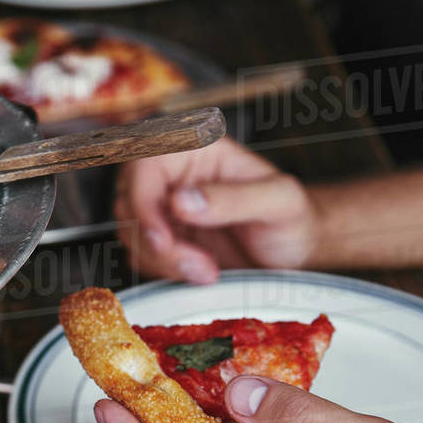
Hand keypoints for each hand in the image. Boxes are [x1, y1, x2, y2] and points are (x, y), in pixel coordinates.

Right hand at [113, 139, 319, 283]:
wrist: (293, 253)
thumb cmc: (292, 218)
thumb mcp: (278, 202)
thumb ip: (235, 198)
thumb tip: (183, 201)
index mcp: (197, 148)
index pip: (145, 161)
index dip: (144, 201)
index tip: (163, 239)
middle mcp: (173, 174)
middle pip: (130, 202)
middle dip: (159, 243)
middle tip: (201, 266)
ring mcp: (163, 208)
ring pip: (130, 232)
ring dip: (163, 261)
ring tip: (208, 272)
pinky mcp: (162, 238)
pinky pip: (140, 255)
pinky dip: (164, 272)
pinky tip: (199, 273)